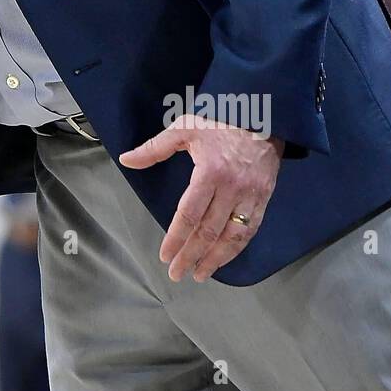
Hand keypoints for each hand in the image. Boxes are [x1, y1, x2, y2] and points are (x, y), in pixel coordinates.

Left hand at [119, 113, 283, 281]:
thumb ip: (154, 148)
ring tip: (199, 274)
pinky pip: (250, 231)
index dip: (176, 238)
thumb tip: (126, 160)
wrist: (262, 115)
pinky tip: (223, 259)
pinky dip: (236, 249)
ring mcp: (250, 196)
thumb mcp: (184, 128)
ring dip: (215, 259)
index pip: (190, 214)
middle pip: (209, 231)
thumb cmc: (218, 122)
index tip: (165, 255)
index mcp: (210, 172)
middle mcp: (232, 188)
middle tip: (176, 273)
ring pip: (232, 236)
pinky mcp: (263, 199)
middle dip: (191, 255)